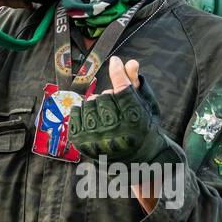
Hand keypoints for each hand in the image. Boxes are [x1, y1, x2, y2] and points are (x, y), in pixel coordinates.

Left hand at [69, 57, 165, 212]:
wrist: (134, 160)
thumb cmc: (142, 128)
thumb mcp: (145, 106)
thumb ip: (135, 83)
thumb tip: (130, 62)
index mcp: (135, 121)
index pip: (123, 88)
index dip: (118, 72)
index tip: (114, 61)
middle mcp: (115, 131)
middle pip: (105, 96)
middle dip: (110, 97)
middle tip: (116, 107)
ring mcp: (97, 138)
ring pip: (90, 103)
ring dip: (96, 104)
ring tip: (105, 115)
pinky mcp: (81, 143)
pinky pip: (76, 112)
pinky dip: (82, 111)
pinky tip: (91, 117)